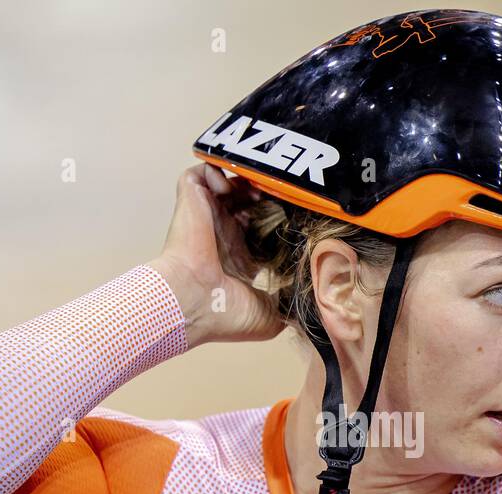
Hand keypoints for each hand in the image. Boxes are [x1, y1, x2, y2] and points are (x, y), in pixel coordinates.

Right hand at [150, 163, 286, 347]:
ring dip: (245, 181)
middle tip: (283, 198)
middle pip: (246, 203)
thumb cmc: (223, 315)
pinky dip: (217, 172)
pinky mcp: (191, 201)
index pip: (260, 230)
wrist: (193, 302)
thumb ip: (289, 300)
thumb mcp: (270, 315)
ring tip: (259, 189)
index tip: (297, 221)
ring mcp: (206, 217)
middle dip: (266, 196)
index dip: (279, 222)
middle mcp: (222, 235)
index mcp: (238, 258)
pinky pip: (201, 171)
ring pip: (227, 183)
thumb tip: (309, 293)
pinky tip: (231, 188)